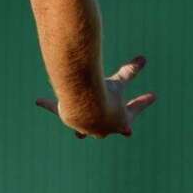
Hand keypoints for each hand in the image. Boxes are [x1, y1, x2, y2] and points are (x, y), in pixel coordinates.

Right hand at [36, 55, 156, 138]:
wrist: (85, 106)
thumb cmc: (106, 95)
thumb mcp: (119, 82)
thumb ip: (131, 71)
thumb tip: (144, 58)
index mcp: (120, 122)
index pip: (135, 111)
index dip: (143, 103)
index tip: (153, 96)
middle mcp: (102, 129)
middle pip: (108, 130)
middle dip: (113, 128)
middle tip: (120, 131)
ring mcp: (84, 127)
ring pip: (82, 130)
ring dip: (81, 130)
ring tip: (79, 134)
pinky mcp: (68, 119)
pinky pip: (57, 110)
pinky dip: (49, 105)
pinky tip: (38, 101)